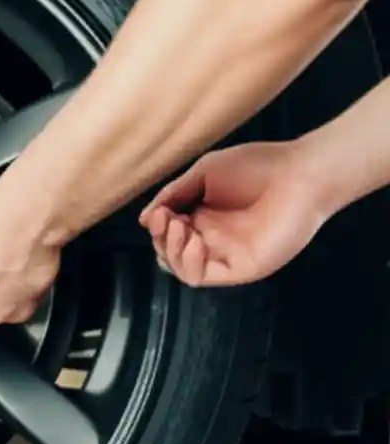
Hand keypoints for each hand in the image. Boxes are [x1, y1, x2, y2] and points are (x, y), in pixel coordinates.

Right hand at [139, 140, 329, 286]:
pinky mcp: (241, 268)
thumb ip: (173, 195)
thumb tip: (143, 219)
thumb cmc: (258, 166)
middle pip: (169, 253)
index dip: (156, 226)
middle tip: (164, 218)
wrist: (301, 172)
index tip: (157, 211)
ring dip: (169, 251)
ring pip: (182, 269)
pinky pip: (203, 277)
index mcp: (202, 217)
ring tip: (175, 227)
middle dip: (159, 238)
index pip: (166, 233)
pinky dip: (188, 264)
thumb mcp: (203, 174)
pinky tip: (191, 242)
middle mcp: (212, 239)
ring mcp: (226, 255)